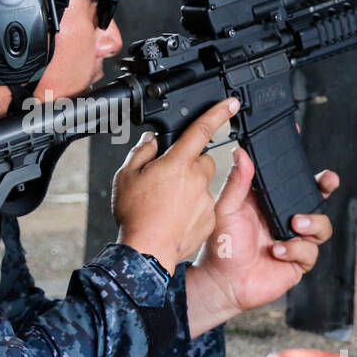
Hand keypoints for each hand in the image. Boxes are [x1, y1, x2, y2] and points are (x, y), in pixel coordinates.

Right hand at [111, 97, 239, 274]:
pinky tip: (174, 218)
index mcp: (177, 163)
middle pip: (202, 160)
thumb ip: (141, 153)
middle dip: (189, 164)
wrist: (147, 252)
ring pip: (204, 184)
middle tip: (168, 179)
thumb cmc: (136, 215)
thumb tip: (151, 141)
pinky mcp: (211, 219)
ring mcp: (206, 199)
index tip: (230, 104)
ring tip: (168, 203)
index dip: (218, 113)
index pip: (202, 130)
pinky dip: (193, 208)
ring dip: (191, 187)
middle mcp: (197, 179)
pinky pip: (205, 206)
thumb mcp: (126, 177)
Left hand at [186, 148, 338, 336]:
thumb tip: (241, 154)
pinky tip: (277, 252)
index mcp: (268, 201)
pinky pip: (310, 251)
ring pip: (321, 225)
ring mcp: (294, 239)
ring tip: (294, 225)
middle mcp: (285, 218)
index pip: (289, 179)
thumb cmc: (222, 246)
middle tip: (328, 179)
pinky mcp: (298, 261)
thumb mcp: (226, 209)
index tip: (306, 145)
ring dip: (312, 222)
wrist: (223, 283)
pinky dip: (296, 250)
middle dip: (326, 186)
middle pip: (315, 198)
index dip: (300, 165)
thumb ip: (236, 182)